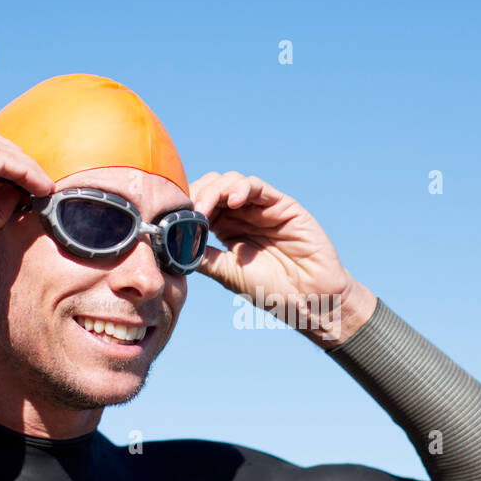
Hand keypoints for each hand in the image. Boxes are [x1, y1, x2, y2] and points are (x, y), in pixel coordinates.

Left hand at [188, 171, 375, 344]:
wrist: (309, 299)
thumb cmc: (271, 291)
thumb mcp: (227, 274)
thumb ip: (203, 256)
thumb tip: (171, 246)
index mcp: (227, 229)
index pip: (201, 204)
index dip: (186, 206)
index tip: (173, 218)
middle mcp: (243, 215)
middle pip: (212, 187)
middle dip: (196, 194)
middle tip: (187, 212)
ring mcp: (262, 208)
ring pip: (230, 181)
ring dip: (213, 191)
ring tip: (204, 210)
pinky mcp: (282, 205)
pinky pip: (257, 186)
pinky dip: (241, 188)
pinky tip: (233, 201)